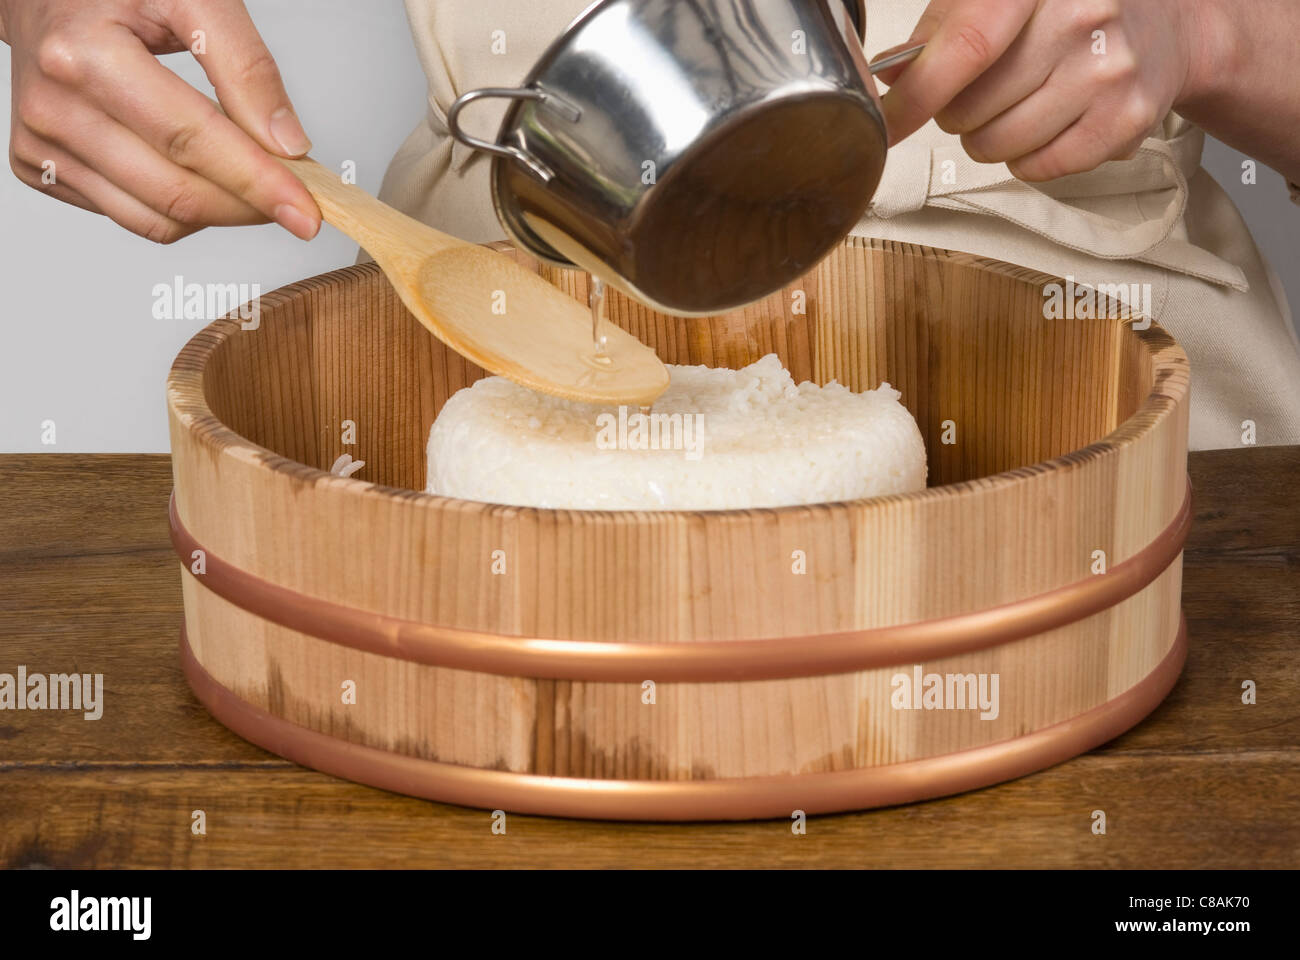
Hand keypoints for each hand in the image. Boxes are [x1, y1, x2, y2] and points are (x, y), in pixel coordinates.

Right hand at [2, 0, 319, 242]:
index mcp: (85, 54)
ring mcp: (42, 143)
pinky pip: (130, 215)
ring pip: (156, 220)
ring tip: (245, 176)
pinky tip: (191, 170)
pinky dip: (176, 208)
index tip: (307, 213)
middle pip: (177, 193)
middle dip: (248, 205)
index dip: (258, 183)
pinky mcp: (42, 167)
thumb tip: (287, 145)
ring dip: (218, 212)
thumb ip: (247, 66)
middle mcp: (54, 106)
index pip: (192, 142)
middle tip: (293, 195)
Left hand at [873, 0, 1218, 181]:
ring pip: (998, 144)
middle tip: (981, 94)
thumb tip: (890, 74)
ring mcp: (1108, 67)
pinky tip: (1044, 127)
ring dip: (988, 140)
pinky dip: (1026, 160)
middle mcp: (1080, 14)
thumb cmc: (1070, 8)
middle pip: (971, 106)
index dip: (914, 95)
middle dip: (956, 114)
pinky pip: (1040, 167)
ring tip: (1014, 108)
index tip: (886, 123)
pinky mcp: (1126, 118)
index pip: (964, 46)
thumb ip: (941, 28)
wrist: (1170, 24)